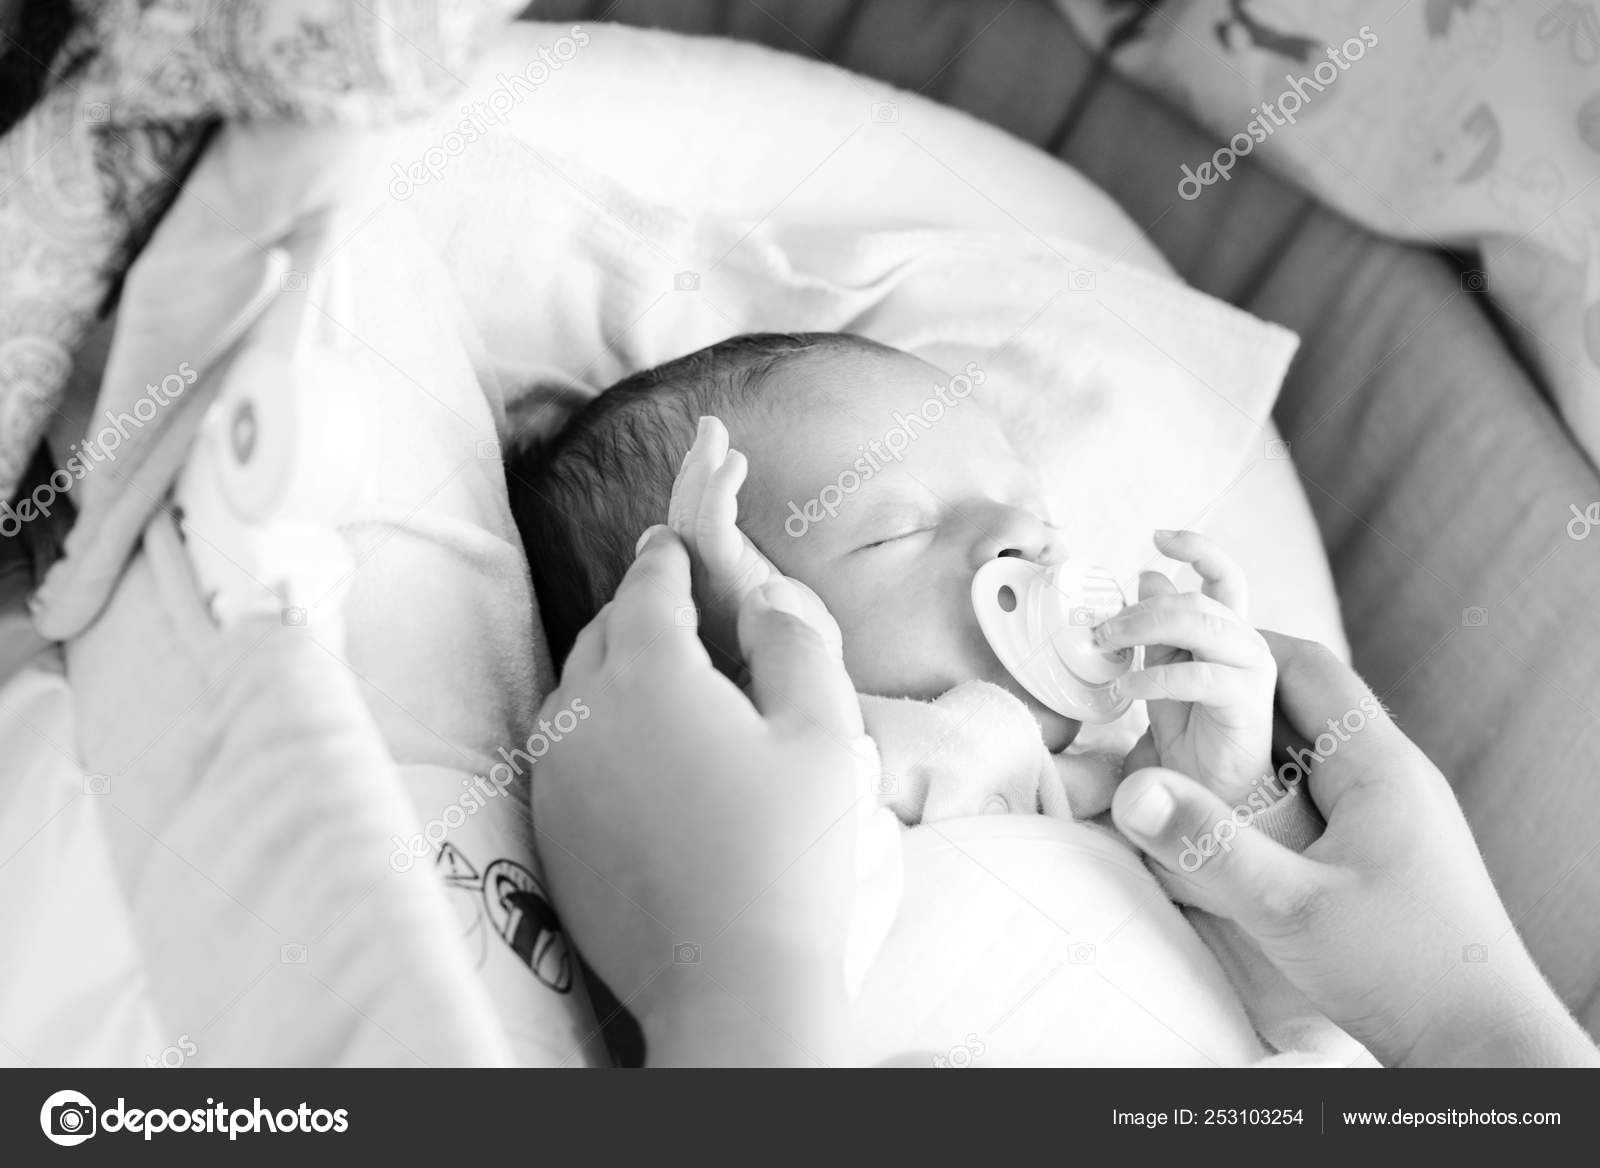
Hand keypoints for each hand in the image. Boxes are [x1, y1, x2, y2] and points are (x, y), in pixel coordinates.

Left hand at [531, 526, 885, 1065]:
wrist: (730, 983)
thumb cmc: (790, 856)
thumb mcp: (823, 734)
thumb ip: (795, 644)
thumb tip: (763, 601)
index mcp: (653, 675)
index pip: (648, 589)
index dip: (665, 559)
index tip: (672, 543)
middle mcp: (585, 715)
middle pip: (601, 634)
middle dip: (634, 609)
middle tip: (668, 603)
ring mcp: (557, 778)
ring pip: (572, 693)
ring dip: (608, 669)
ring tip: (651, 675)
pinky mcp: (549, 833)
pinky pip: (561, 753)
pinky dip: (591, 730)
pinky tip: (630, 754)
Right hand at [669, 415, 840, 670]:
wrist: (811, 704)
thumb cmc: (802, 679)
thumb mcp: (793, 638)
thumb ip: (781, 612)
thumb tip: (774, 589)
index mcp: (708, 604)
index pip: (689, 543)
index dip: (694, 495)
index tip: (708, 457)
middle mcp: (698, 595)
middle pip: (682, 524)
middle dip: (692, 473)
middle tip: (708, 429)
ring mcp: (708, 589)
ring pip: (689, 519)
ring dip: (702, 470)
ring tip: (713, 430)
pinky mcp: (727, 583)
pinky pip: (713, 530)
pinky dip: (718, 491)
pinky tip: (734, 461)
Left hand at [1098, 530, 1273, 806]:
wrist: (1202, 790)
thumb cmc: (1185, 730)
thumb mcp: (1161, 667)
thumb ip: (1155, 627)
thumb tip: (1146, 574)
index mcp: (1225, 630)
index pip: (1223, 574)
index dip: (1196, 548)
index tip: (1158, 535)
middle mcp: (1245, 643)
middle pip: (1196, 600)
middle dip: (1141, 607)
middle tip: (1099, 629)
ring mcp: (1251, 670)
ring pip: (1200, 624)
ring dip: (1144, 628)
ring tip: (1107, 647)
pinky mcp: (1247, 701)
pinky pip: (1198, 675)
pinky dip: (1155, 677)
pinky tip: (1126, 689)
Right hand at [1110, 631, 1598, 1067]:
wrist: (1484, 1046)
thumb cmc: (1406, 974)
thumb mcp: (1290, 907)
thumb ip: (1208, 844)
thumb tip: (1132, 787)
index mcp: (1380, 767)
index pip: (1308, 666)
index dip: (1240, 643)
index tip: (1174, 646)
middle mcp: (1393, 780)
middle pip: (1305, 707)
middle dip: (1232, 699)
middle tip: (1161, 703)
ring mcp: (1394, 818)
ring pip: (1309, 757)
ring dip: (1249, 751)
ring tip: (1180, 760)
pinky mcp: (1386, 857)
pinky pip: (1317, 799)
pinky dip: (1268, 795)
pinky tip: (1230, 824)